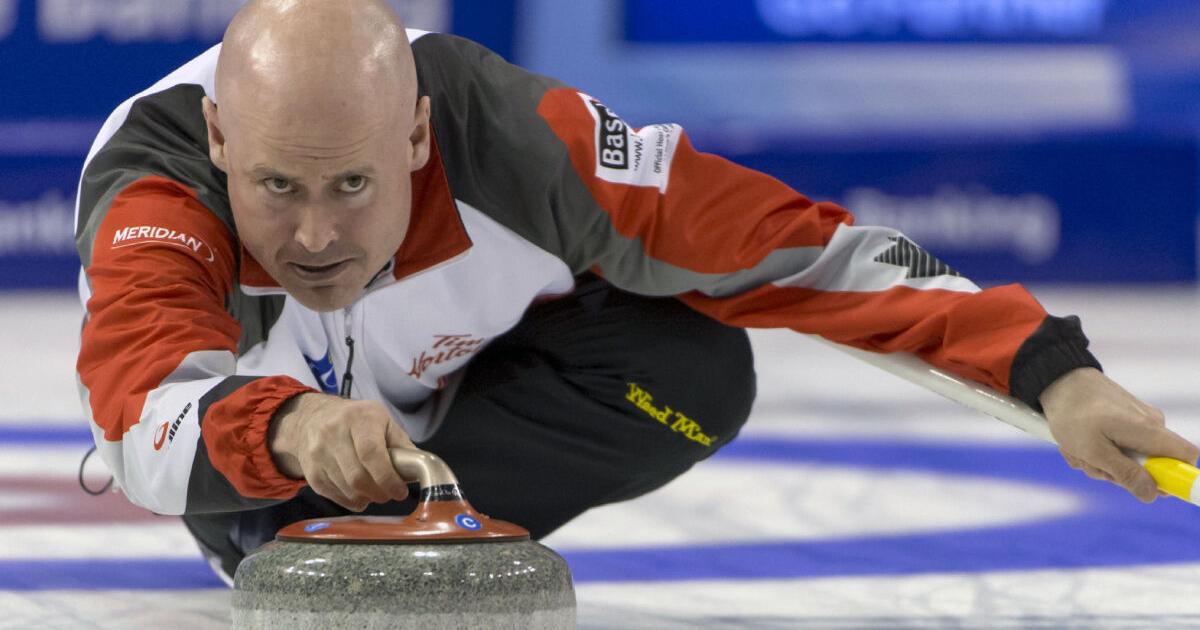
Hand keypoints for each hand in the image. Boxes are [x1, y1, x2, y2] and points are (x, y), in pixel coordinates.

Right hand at [268, 393, 414, 510]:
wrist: (311, 418)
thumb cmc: (357, 420)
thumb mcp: (383, 421)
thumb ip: (401, 445)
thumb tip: (421, 470)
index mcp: (359, 418)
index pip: (371, 453)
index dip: (387, 478)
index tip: (400, 491)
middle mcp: (334, 433)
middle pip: (358, 477)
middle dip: (379, 492)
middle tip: (389, 494)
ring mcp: (318, 453)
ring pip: (347, 490)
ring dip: (367, 498)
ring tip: (376, 492)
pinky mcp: (311, 472)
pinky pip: (336, 496)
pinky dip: (352, 501)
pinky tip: (359, 493)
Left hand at [1041, 367, 1197, 502]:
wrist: (1057, 379)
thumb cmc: (1073, 414)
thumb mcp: (1094, 451)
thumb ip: (1125, 474)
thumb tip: (1153, 494)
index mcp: (1150, 430)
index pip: (1187, 457)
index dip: (1175, 477)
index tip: (1149, 488)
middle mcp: (1150, 424)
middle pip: (1150, 465)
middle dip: (1119, 473)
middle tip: (1091, 464)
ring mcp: (1137, 421)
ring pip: (1128, 458)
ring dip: (1101, 462)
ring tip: (1077, 449)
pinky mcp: (1123, 420)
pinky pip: (1117, 445)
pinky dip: (1096, 449)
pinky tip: (1076, 443)